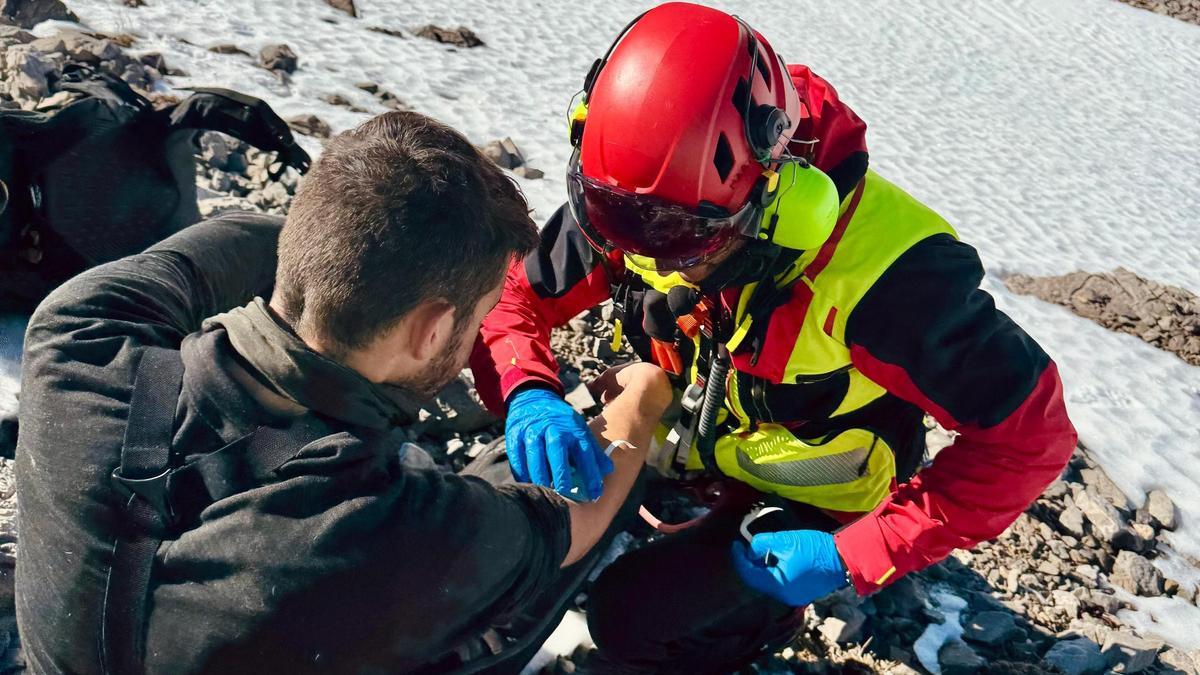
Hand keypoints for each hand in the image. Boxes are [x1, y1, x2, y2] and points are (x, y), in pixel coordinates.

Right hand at [505, 387, 613, 499]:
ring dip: (540, 477)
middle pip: (557, 452)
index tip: (596, 492)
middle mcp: (552, 429)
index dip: (591, 473)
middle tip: (565, 494)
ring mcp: (532, 432)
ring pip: (534, 457)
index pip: (584, 452)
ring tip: (545, 494)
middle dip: (561, 474)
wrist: (533, 399)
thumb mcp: (579, 429)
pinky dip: (522, 473)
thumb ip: (593, 450)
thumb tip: (609, 470)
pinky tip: (528, 485)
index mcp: (572, 429)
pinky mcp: (514, 436)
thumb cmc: (561, 422)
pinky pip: (517, 458)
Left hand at [731, 530, 849, 606]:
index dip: (739, 559)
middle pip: (757, 581)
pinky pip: (780, 584)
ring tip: (760, 550)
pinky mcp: (800, 593)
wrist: (843, 559)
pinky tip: (774, 558)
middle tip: (746, 547)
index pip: (749, 575)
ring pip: (768, 583)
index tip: (736, 544)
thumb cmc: (814, 549)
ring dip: (761, 568)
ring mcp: (793, 597)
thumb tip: (751, 549)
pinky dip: (772, 572)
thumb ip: (763, 544)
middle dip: (749, 564)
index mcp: (778, 585)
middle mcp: (783, 596)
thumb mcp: (785, 540)